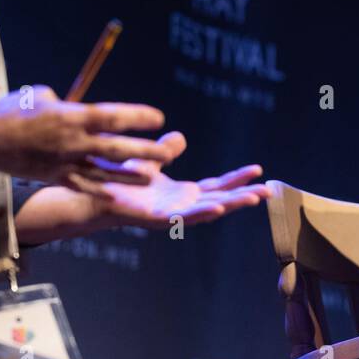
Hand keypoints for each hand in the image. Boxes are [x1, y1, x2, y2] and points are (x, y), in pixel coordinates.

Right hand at [0, 85, 172, 186]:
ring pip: (104, 171)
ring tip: (152, 177)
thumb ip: (68, 104)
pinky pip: (82, 186)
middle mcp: (71, 141)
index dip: (137, 117)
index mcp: (70, 116)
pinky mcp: (55, 177)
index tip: (159, 118)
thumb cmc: (11, 111)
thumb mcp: (42, 96)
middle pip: (116, 147)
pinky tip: (117, 195)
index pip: (112, 116)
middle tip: (168, 154)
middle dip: (144, 151)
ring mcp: (64, 162)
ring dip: (129, 175)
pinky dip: (100, 190)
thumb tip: (83, 109)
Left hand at [65, 131, 268, 230]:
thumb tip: (181, 139)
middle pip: (220, 199)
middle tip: (271, 190)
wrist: (87, 194)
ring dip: (233, 204)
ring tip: (255, 198)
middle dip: (245, 195)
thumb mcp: (148, 161)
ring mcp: (170, 214)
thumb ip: (165, 151)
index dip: (237, 178)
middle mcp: (179, 206)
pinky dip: (203, 213)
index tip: (259, 170)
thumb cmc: (114, 181)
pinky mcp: (156, 219)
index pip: (216, 185)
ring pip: (208, 210)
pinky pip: (183, 218)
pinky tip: (219, 207)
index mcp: (180, 194)